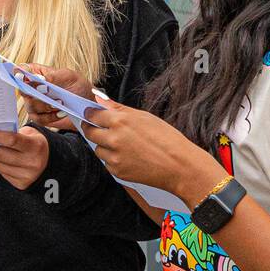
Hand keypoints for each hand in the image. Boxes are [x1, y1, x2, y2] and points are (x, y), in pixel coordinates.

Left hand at [0, 126, 49, 189]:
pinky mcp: (20, 184)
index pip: (12, 140)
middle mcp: (31, 162)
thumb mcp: (31, 135)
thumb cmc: (35, 144)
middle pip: (0, 155)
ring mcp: (25, 175)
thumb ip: (13, 133)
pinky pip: (0, 171)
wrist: (50, 164)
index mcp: (35, 146)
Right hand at [18, 63, 96, 130]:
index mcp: (37, 73)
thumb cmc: (78, 86)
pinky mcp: (40, 117)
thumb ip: (53, 76)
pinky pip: (39, 119)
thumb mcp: (69, 76)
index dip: (18, 73)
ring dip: (46, 105)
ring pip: (30, 106)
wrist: (89, 106)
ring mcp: (34, 104)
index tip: (22, 76)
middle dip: (34, 92)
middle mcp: (32, 88)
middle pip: (23, 90)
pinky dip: (51, 117)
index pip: (20, 71)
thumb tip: (39, 80)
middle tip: (47, 90)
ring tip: (61, 103)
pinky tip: (62, 112)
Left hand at [82, 96, 221, 204]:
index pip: (93, 115)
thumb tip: (99, 98)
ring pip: (98, 149)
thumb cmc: (167, 139)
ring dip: (104, 146)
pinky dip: (113, 159)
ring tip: (124, 145)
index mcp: (120, 121)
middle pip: (90, 132)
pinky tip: (129, 157)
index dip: (91, 114)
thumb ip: (118, 108)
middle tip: (101, 128)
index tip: (91, 114)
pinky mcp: (117, 172)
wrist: (179, 166)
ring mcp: (114, 157)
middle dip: (92, 129)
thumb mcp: (144, 117)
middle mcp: (113, 139)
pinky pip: (107, 163)